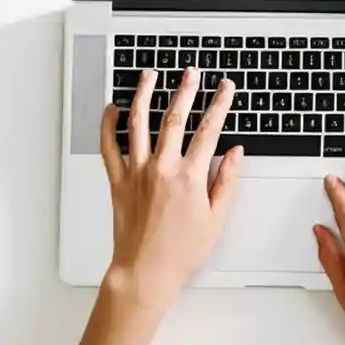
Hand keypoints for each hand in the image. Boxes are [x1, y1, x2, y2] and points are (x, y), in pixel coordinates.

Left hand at [100, 67, 242, 310]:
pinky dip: (108, 125)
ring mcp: (137, 173)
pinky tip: (112, 108)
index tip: (225, 88)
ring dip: (145, 95)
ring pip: (139, 124)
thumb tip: (236, 154)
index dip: (219, 105)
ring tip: (150, 75)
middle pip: (175, 119)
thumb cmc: (180, 252)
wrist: (145, 272)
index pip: (209, 131)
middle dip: (185, 91)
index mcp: (190, 178)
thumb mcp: (217, 219)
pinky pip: (109, 147)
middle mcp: (162, 169)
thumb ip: (227, 181)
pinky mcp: (118, 182)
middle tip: (191, 72)